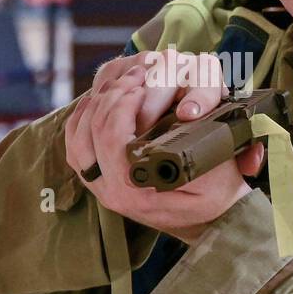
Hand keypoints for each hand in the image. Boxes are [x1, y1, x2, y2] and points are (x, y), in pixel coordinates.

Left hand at [64, 48, 266, 243]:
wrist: (211, 218)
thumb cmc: (218, 190)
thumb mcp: (217, 169)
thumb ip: (197, 142)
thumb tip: (182, 113)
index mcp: (137, 193)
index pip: (111, 136)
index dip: (123, 102)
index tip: (143, 84)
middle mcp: (112, 193)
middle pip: (91, 131)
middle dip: (112, 95)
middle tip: (135, 75)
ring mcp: (101, 189)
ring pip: (78, 137)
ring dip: (97, 103)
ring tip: (121, 83)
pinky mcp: (98, 183)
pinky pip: (75, 147)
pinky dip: (82, 119)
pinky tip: (99, 100)